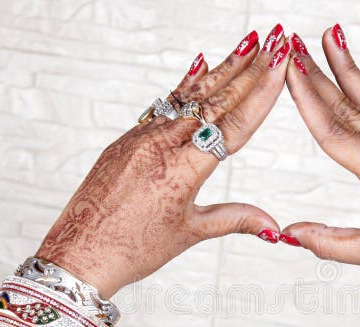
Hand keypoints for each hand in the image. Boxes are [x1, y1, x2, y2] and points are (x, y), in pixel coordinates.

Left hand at [37, 25, 292, 296]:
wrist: (81, 253)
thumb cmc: (131, 248)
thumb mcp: (189, 233)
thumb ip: (234, 219)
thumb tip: (272, 227)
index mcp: (180, 173)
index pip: (231, 126)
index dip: (260, 93)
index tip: (278, 64)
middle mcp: (159, 148)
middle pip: (213, 101)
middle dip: (248, 69)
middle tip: (273, 41)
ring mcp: (140, 139)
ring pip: (188, 98)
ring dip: (221, 70)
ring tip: (246, 45)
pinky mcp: (126, 140)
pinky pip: (162, 106)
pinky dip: (184, 86)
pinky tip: (200, 65)